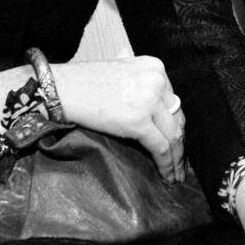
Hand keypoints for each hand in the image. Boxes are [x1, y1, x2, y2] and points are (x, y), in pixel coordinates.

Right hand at [51, 55, 185, 181]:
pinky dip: (166, 164)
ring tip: (176, 174)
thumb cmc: (84, 82)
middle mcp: (157, 81)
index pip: (174, 102)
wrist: (62, 89)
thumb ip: (139, 80)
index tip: (177, 141)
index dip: (176, 125)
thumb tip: (153, 101)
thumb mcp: (120, 70)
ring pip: (173, 135)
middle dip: (180, 143)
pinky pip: (160, 147)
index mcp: (155, 68)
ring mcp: (149, 100)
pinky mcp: (138, 121)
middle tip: (181, 164)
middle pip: (177, 119)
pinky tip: (167, 176)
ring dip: (177, 158)